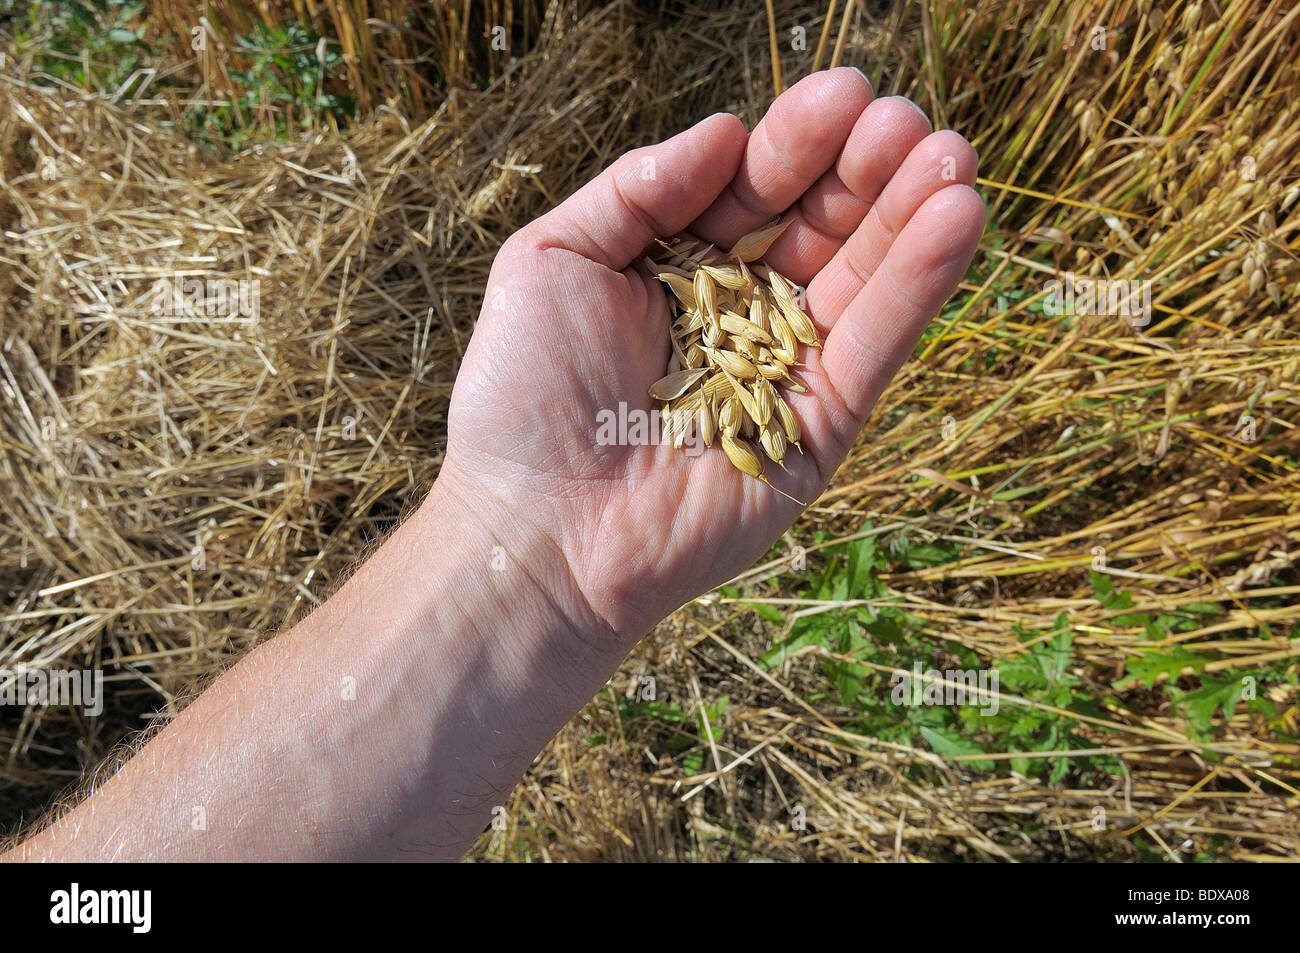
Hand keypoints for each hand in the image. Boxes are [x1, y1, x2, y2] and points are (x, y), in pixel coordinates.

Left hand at [434, 68, 983, 639]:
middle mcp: (740, 314)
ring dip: (912, 214)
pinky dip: (918, 285)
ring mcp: (785, 372)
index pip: (754, 189)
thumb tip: (726, 132)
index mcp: (680, 271)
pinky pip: (876, 346)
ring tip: (953, 154)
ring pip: (862, 279)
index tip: (846, 90)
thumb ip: (638, 188)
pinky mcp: (821, 429)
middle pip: (819, 225)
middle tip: (906, 121)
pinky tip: (958, 218)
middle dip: (867, 169)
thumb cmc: (523, 396)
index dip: (799, 141)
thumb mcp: (553, 258)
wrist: (536, 528)